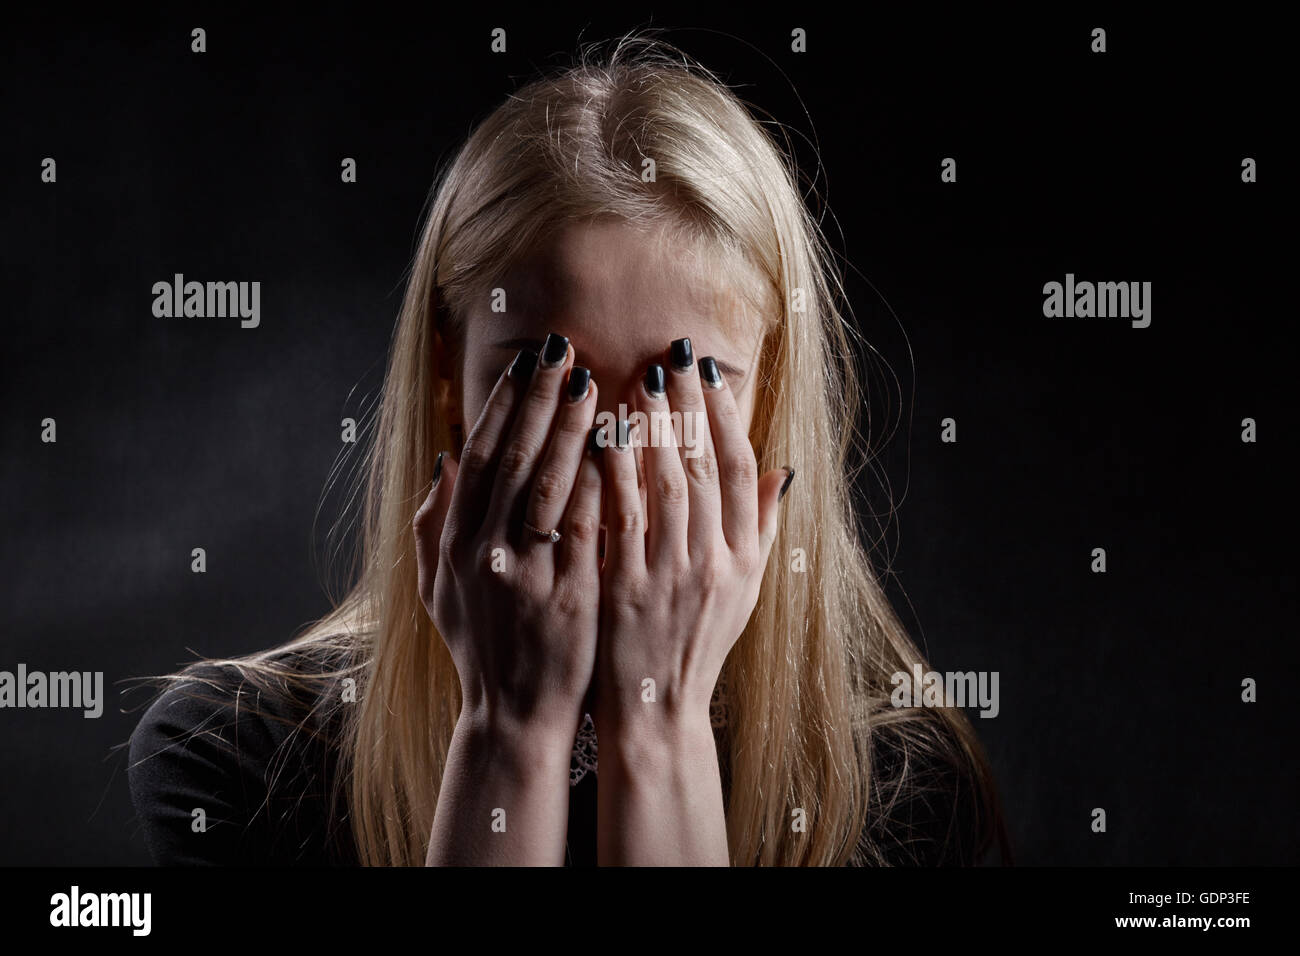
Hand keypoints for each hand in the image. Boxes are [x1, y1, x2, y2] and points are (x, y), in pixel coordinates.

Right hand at [414, 334, 602, 738]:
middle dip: (542, 398)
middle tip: (567, 351)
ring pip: (554, 484)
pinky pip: (590, 526)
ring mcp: (530, 574)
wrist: (514, 715)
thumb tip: (447, 460)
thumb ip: (433, 524)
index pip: (482, 454)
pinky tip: (622, 446)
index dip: (505, 403)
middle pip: (517, 457)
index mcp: (456, 542)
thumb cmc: (481, 644)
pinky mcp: (572, 596)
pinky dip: (603, 481)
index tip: (529, 362)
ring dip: (576, 429)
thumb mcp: (437, 587)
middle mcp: (487, 551)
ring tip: (597, 383)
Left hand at [593, 339, 790, 738]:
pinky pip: (622, 516)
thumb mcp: (745, 590)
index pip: (743, 470)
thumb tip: (786, 470)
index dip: (728, 416)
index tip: (710, 372)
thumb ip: (763, 529)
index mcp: (744, 557)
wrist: (656, 709)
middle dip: (689, 403)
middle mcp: (715, 561)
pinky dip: (616, 471)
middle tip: (673, 353)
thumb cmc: (695, 642)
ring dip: (654, 426)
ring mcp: (672, 575)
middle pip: (707, 465)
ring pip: (668, 483)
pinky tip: (602, 434)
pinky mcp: (628, 589)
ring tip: (639, 378)